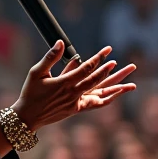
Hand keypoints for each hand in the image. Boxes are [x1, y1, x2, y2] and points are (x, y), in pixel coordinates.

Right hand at [12, 41, 135, 131]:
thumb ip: (50, 57)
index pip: (86, 68)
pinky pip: (95, 104)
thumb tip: (60, 42)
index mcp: (63, 83)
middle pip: (96, 80)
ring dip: (115, 88)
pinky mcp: (76, 109)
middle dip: (108, 70)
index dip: (98, 58)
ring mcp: (76, 103)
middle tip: (118, 62)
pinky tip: (116, 95)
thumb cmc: (30, 92)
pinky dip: (106, 99)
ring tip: (130, 84)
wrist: (27, 116)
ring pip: (99, 94)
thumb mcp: (36, 72)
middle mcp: (72, 94)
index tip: (108, 50)